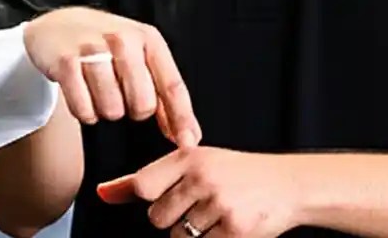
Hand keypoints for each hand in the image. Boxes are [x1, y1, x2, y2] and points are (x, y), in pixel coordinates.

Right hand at [23, 7, 200, 145]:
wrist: (58, 25)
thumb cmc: (106, 45)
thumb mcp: (140, 57)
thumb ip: (164, 93)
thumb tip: (188, 135)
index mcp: (147, 38)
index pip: (172, 85)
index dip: (181, 119)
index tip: (188, 143)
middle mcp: (122, 39)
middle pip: (143, 105)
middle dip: (134, 110)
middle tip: (120, 93)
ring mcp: (92, 49)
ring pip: (112, 110)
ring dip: (106, 110)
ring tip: (98, 90)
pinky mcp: (66, 63)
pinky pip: (84, 110)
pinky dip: (84, 111)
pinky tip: (81, 93)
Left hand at [96, 146, 299, 237]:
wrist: (287, 184)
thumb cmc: (234, 173)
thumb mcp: (191, 164)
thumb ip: (144, 180)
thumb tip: (101, 193)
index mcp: (188, 157)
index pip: (142, 186)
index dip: (148, 199)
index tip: (162, 199)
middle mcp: (202, 177)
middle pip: (157, 218)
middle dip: (173, 219)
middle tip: (198, 207)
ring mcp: (219, 204)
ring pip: (179, 237)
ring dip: (193, 235)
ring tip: (214, 216)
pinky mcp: (235, 229)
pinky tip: (228, 227)